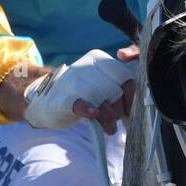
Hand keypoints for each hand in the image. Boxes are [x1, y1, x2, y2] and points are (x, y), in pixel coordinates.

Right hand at [23, 47, 137, 134]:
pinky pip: (79, 104)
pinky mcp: (62, 100)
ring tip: (107, 127)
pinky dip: (87, 109)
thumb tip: (140, 101)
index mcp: (98, 59)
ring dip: (108, 119)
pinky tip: (92, 115)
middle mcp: (85, 66)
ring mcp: (72, 82)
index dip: (131, 97)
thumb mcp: (101, 82)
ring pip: (100, 100)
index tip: (129, 110)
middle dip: (118, 110)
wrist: (46, 102)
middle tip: (115, 120)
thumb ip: (121, 86)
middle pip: (114, 90)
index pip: (125, 76)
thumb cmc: (82, 94)